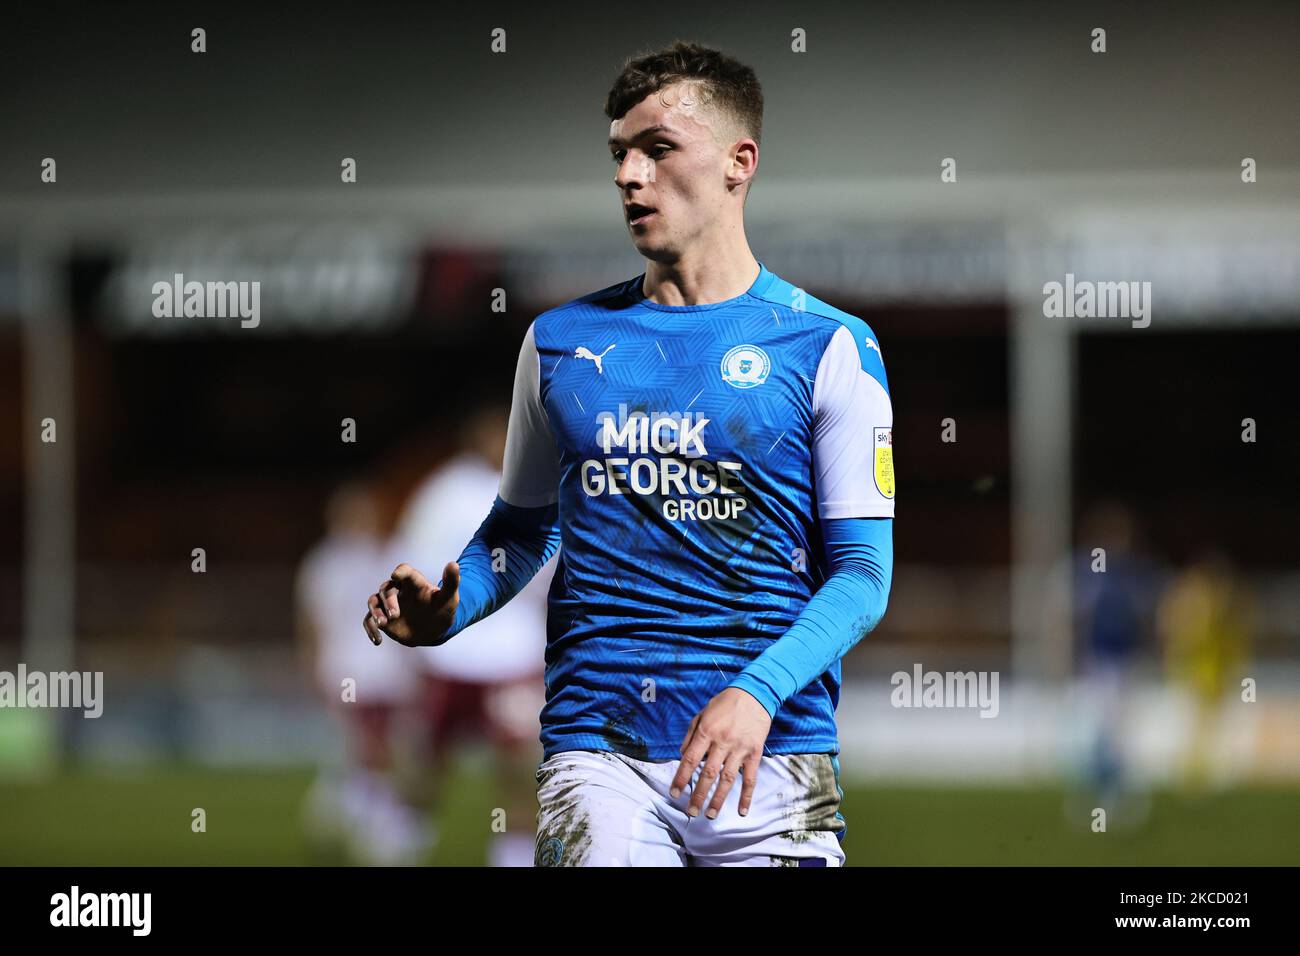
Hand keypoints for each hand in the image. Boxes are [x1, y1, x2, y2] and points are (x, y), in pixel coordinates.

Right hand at [362, 561, 459, 647]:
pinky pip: (369, 620)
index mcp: (414, 583)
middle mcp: (398, 591)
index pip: (404, 571)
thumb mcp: (449, 597)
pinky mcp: (383, 619)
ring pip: (374, 602)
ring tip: (382, 624)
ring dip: (376, 612)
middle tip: (395, 615)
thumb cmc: (442, 609)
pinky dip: (370, 628)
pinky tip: (378, 640)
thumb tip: (453, 564)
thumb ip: (451, 581)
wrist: (435, 629)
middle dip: (389, 600)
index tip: (396, 575)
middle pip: (386, 589)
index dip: (400, 572)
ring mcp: (388, 605)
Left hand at [670, 687, 771, 819]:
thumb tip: (681, 756)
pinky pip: (751, 778)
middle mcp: (722, 742)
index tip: (674, 793)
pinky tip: (742, 810)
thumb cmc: (725, 703)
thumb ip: (690, 734)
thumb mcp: (702, 713)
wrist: (755, 693)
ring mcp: (740, 749)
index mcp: (707, 731)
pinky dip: (747, 795)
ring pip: (728, 779)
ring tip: (710, 814)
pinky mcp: (755, 752)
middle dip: (698, 794)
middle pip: (708, 773)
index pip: (690, 759)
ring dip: (718, 799)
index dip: (681, 778)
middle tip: (691, 811)